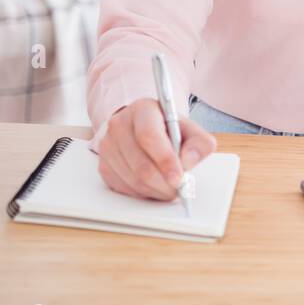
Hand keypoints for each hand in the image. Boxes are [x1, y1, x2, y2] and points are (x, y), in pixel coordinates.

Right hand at [97, 98, 215, 199]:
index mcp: (143, 110)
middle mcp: (119, 125)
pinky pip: (123, 188)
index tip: (179, 178)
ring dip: (155, 191)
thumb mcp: (190, 130)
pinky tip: (154, 186)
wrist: (144, 130)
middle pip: (141, 164)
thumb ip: (199, 143)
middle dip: (164, 183)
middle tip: (179, 189)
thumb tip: (188, 161)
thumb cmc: (169, 131)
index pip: (149, 136)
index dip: (165, 160)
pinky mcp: (104, 165)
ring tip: (169, 188)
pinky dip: (143, 193)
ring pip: (133, 180)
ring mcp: (108, 146)